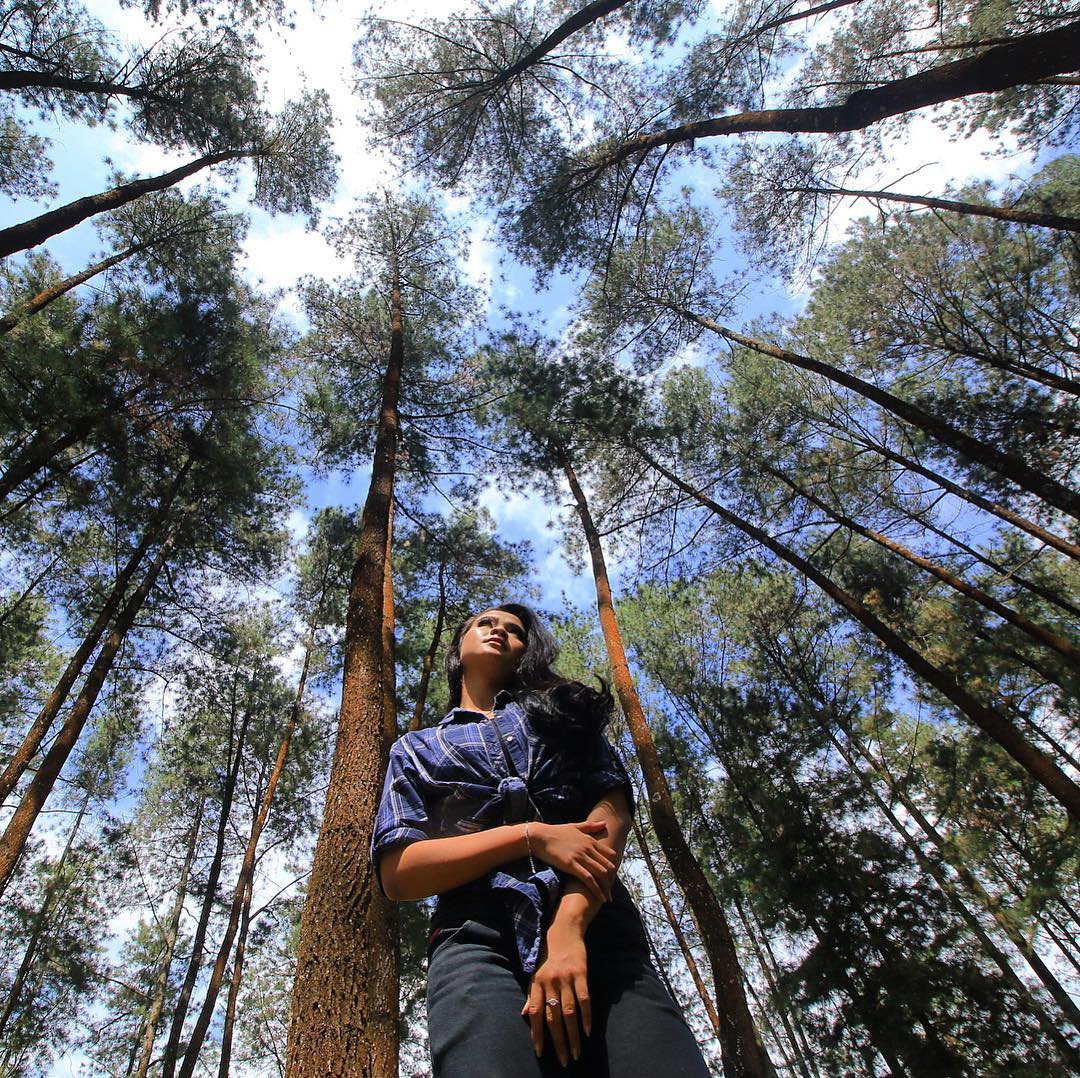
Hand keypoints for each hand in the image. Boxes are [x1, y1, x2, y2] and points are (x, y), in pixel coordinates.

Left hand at [522, 924, 590, 1066]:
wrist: (564, 928)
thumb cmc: (548, 953)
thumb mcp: (536, 972)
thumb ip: (532, 994)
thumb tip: (526, 1015)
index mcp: (537, 982)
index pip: (536, 1014)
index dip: (537, 1034)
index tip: (540, 1052)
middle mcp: (550, 982)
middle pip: (554, 1018)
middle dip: (558, 1042)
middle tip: (562, 1061)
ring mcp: (566, 978)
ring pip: (570, 1013)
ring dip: (573, 1035)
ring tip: (575, 1053)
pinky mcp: (581, 973)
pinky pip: (584, 1000)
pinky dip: (586, 1017)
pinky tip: (587, 1032)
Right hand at [530, 821, 615, 902]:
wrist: (540, 837)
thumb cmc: (556, 832)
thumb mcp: (576, 826)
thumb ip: (591, 826)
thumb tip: (605, 823)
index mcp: (590, 840)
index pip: (610, 855)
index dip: (614, 866)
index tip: (613, 877)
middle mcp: (588, 848)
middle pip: (607, 866)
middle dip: (611, 880)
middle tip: (611, 891)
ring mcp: (580, 856)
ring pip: (600, 873)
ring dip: (606, 887)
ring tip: (608, 898)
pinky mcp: (571, 865)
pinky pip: (588, 879)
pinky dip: (596, 889)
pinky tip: (600, 897)